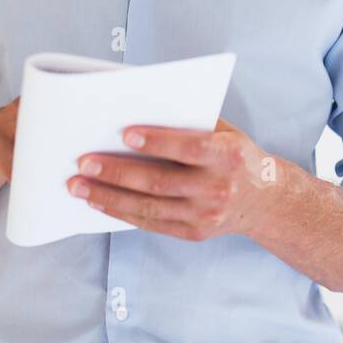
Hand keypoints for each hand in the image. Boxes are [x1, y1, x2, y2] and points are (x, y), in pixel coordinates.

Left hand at [68, 119, 281, 240]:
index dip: (158, 141)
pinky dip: (121, 211)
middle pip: (159, 182)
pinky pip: (150, 222)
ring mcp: (205, 215)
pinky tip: (98, 201)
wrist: (264, 200)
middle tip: (84, 162)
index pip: (190, 148)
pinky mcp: (193, 233)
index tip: (124, 134)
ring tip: (78, 185)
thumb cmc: (237, 156)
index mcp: (228, 156)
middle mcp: (217, 189)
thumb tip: (140, 109)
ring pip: (148, 206)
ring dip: (108, 196)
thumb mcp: (225, 132)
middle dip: (116, 172)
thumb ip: (191, 123)